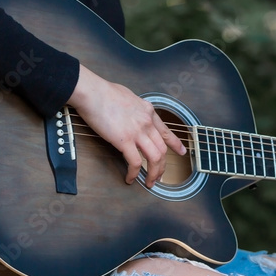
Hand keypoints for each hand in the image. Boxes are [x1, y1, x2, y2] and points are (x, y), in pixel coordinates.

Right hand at [68, 66, 186, 187]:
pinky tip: (129, 178)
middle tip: (159, 177)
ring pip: (155, 158)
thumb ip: (135, 109)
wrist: (93, 92)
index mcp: (148, 111)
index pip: (166, 131)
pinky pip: (134, 162)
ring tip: (149, 183)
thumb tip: (132, 115)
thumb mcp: (129, 97)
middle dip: (162, 166)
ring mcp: (137, 132)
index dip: (175, 144)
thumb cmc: (104, 92)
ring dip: (153, 173)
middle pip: (163, 149)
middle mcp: (147, 122)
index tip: (182, 152)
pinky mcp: (124, 140)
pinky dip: (134, 173)